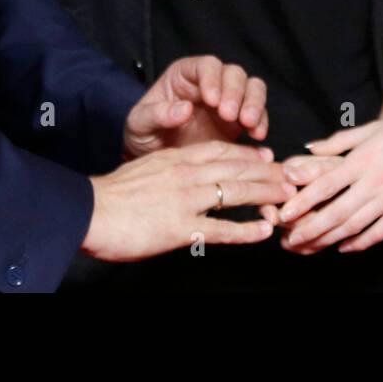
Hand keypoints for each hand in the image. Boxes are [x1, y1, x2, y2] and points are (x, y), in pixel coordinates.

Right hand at [82, 140, 294, 261]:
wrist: (92, 210)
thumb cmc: (113, 195)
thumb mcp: (146, 169)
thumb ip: (169, 169)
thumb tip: (186, 175)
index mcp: (176, 158)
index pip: (220, 150)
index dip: (247, 153)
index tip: (267, 156)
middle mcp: (186, 174)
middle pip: (236, 169)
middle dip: (267, 173)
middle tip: (290, 177)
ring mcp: (186, 200)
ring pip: (235, 192)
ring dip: (265, 196)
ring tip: (287, 199)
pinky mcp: (182, 227)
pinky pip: (221, 229)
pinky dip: (245, 230)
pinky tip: (263, 232)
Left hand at [123, 55, 268, 157]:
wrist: (155, 160)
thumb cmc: (144, 134)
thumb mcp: (140, 124)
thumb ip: (157, 114)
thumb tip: (184, 108)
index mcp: (185, 75)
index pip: (206, 65)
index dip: (212, 79)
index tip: (211, 100)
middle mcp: (210, 83)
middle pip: (234, 73)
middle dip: (235, 92)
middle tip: (229, 115)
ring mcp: (228, 101)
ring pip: (252, 88)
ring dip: (254, 103)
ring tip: (249, 124)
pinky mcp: (239, 122)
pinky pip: (258, 115)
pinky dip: (261, 123)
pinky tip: (257, 136)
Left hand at [267, 111, 382, 254]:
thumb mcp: (370, 128)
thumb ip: (338, 141)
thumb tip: (309, 147)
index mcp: (363, 160)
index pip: (326, 185)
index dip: (303, 201)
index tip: (284, 212)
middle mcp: (375, 182)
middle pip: (337, 212)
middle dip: (310, 229)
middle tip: (289, 240)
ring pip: (355, 226)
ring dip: (329, 240)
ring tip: (309, 247)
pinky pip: (379, 232)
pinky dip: (359, 243)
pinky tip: (343, 248)